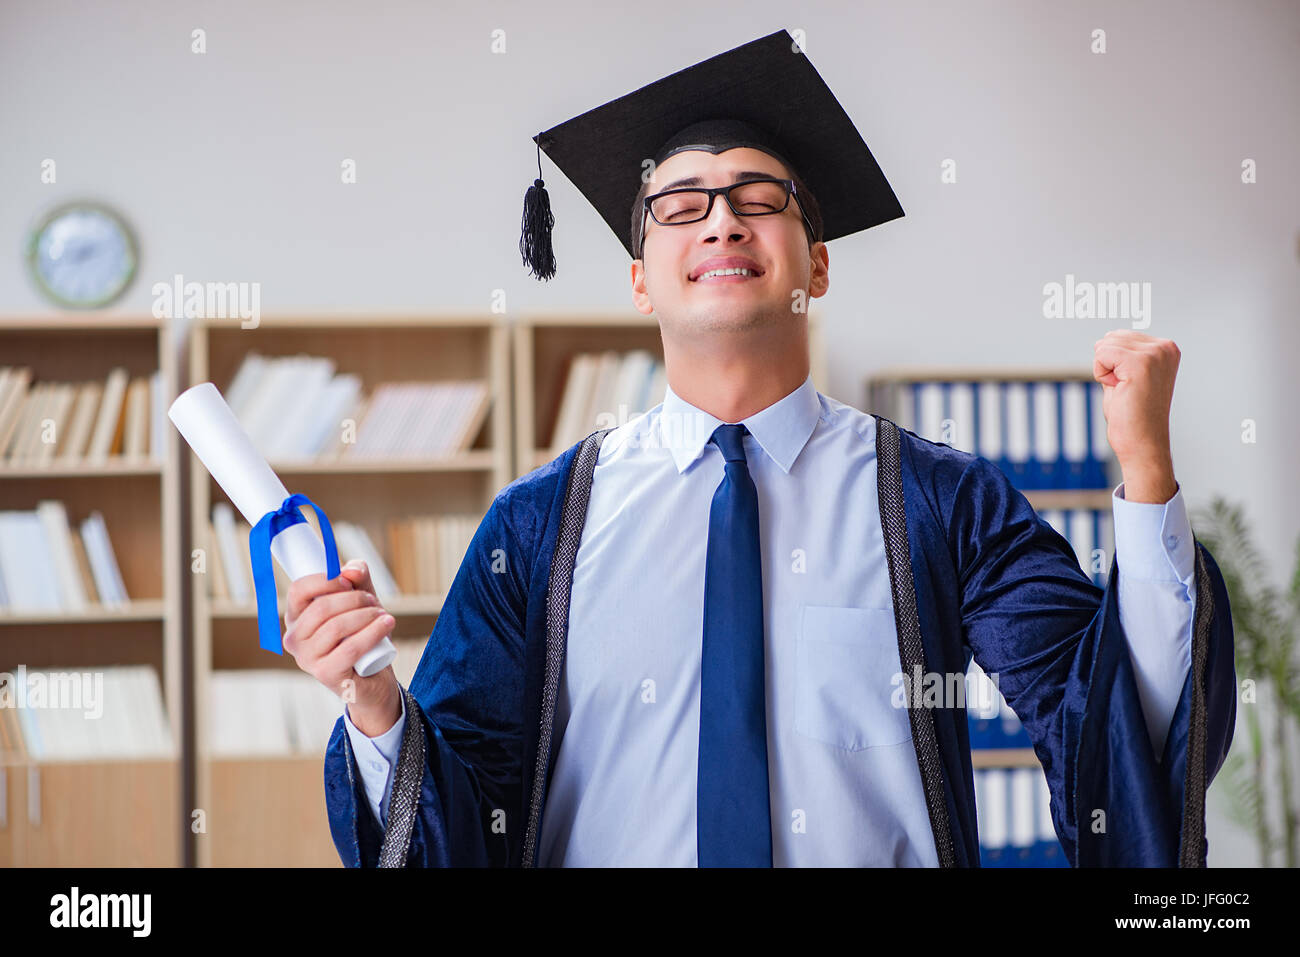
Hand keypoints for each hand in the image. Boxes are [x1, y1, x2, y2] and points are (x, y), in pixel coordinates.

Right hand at [284, 560, 399, 734]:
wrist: (374, 676)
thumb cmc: (362, 634)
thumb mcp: (361, 601)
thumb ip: (357, 579)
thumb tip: (352, 570)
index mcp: (296, 618)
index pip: (298, 590)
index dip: (325, 580)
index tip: (349, 582)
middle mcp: (294, 639)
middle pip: (321, 607)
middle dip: (354, 599)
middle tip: (373, 601)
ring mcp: (306, 658)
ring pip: (336, 627)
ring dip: (366, 615)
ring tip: (383, 615)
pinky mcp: (324, 674)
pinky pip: (350, 648)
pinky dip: (372, 633)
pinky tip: (386, 624)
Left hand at [1093, 330, 1179, 502]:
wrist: (1141, 443)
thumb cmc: (1131, 414)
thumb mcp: (1126, 376)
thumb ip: (1119, 356)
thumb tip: (1104, 339)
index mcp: (1166, 348)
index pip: (1118, 336)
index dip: (1113, 364)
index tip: (1130, 385)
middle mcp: (1165, 347)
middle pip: (1110, 337)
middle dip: (1107, 365)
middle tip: (1125, 390)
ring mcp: (1155, 354)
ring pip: (1104, 345)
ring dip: (1105, 371)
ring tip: (1124, 391)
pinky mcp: (1141, 363)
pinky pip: (1101, 354)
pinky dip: (1101, 374)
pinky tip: (1120, 390)